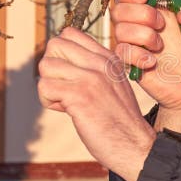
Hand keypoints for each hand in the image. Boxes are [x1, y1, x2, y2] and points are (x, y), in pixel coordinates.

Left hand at [37, 27, 155, 180]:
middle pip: (54, 45)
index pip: (70, 33)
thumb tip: (56, 62)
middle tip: (65, 88)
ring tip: (67, 102)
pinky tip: (68, 111)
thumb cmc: (119, 121)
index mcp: (108, 58)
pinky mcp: (79, 95)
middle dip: (52, 68)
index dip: (62, 54)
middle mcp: (100, 63)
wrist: (136, 146)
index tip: (72, 75)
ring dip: (49, 86)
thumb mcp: (112, 85)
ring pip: (46, 65)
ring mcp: (90, 78)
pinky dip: (49, 102)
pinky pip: (44, 87)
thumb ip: (92, 69)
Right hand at [111, 0, 180, 135]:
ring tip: (160, 46)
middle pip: (119, 8)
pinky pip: (121, 53)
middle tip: (161, 24)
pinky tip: (153, 62)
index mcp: (158, 12)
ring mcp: (135, 46)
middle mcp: (142, 26)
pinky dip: (137, 55)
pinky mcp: (131, 65)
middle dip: (140, 13)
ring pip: (119, 30)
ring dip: (142, 35)